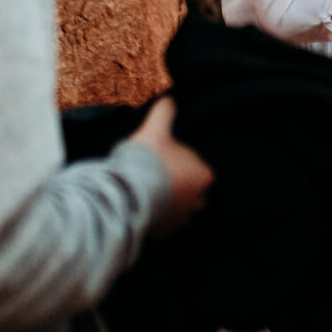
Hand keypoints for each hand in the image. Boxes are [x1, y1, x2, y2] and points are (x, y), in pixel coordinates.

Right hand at [132, 97, 214, 234]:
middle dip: (177, 184)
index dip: (182, 162)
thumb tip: (168, 99)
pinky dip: (154, 216)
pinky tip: (140, 205)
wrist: (128, 192)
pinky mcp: (164, 232)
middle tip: (156, 175)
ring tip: (146, 191)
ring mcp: (181, 219)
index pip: (199, 168)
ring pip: (178, 208)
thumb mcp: (155, 129)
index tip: (165, 159)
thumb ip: (164, 113)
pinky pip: (162, 224)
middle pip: (191, 191)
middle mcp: (198, 201)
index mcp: (203, 175)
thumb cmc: (148, 160)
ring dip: (166, 201)